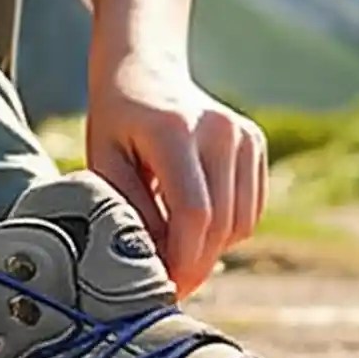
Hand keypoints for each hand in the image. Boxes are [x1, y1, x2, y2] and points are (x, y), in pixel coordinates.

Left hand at [87, 50, 266, 298]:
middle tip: (166, 285)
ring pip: (241, 224)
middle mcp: (219, 129)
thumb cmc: (116, 121)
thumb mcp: (103, 161)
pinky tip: (192, 221)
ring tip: (173, 246)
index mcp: (174, 130)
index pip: (194, 212)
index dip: (182, 259)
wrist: (145, 70)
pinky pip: (250, 211)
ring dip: (211, 250)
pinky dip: (225, 230)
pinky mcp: (255, 143)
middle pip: (221, 224)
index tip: (162, 287)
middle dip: (195, 265)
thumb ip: (125, 210)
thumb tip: (151, 260)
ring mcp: (244, 134)